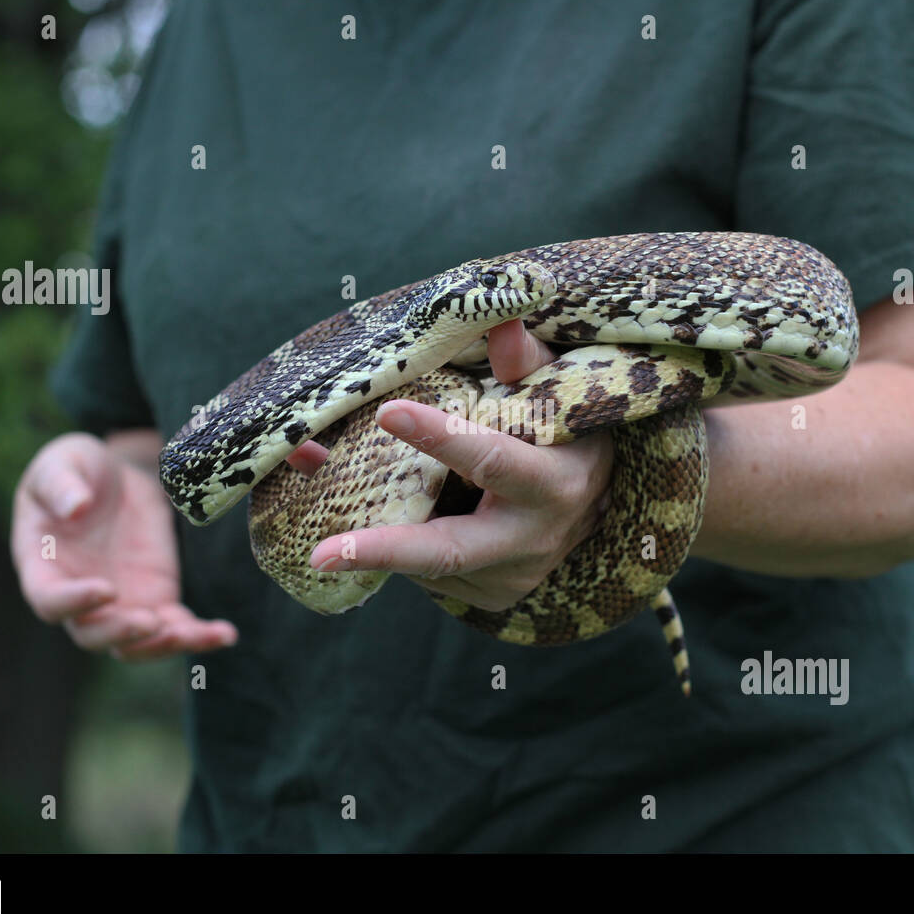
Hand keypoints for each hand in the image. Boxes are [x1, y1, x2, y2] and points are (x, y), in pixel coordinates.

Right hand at [11, 431, 236, 659]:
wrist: (117, 479)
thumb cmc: (77, 469)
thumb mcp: (64, 461)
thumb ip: (61, 483)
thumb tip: (76, 506)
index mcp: (44, 567)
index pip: (50, 600)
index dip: (74, 602)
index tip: (105, 589)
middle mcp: (79, 597)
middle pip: (92, 634)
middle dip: (120, 634)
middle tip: (150, 622)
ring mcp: (120, 603)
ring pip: (136, 644)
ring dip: (164, 646)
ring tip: (196, 634)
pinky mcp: (157, 599)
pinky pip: (176, 627)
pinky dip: (200, 636)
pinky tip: (226, 634)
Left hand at [306, 320, 613, 611]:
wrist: (593, 504)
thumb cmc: (565, 431)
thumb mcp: (559, 392)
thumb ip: (525, 360)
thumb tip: (503, 318)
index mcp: (554, 481)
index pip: (492, 459)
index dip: (442, 438)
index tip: (388, 412)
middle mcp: (532, 538)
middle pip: (450, 551)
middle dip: (384, 551)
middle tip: (320, 553)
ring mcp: (509, 576)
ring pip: (427, 562)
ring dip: (374, 538)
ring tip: (329, 523)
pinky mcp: (489, 596)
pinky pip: (429, 573)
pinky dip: (394, 547)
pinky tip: (380, 524)